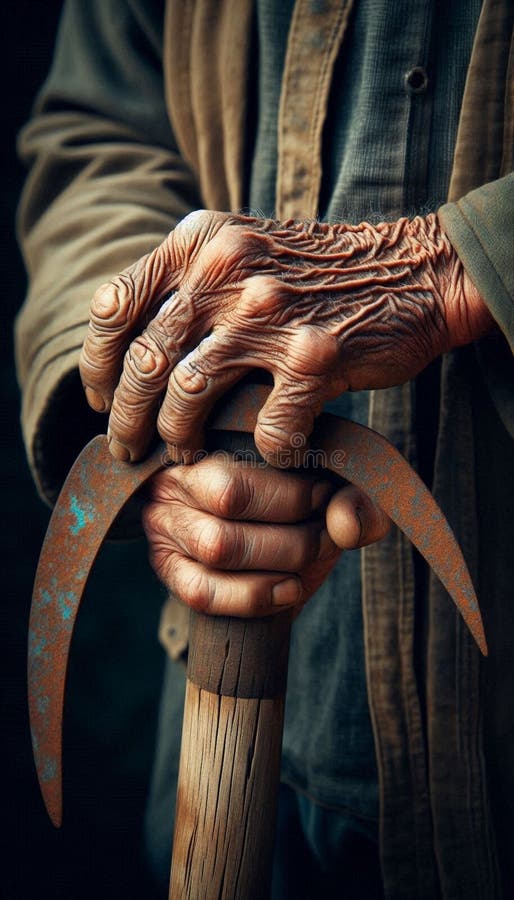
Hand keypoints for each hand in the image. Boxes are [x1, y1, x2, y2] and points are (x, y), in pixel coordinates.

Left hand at [79, 210, 491, 463]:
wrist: (413, 270)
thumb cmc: (318, 275)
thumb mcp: (242, 251)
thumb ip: (188, 285)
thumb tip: (130, 356)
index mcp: (200, 241)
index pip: (114, 306)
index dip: (97, 364)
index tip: (101, 398)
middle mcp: (225, 268)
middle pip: (144, 361)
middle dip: (125, 419)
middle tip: (127, 450)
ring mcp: (270, 311)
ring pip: (187, 394)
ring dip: (178, 439)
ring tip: (183, 456)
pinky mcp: (314, 356)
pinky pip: (266, 427)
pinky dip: (265, 449)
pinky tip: (273, 450)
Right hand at [142, 456, 389, 616]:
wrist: (274, 547)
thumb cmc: (297, 506)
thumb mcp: (331, 491)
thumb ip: (357, 497)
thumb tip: (346, 520)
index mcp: (213, 437)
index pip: (250, 456)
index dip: (296, 490)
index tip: (327, 497)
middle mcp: (178, 475)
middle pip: (230, 499)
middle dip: (293, 525)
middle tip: (323, 535)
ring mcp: (166, 523)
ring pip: (218, 546)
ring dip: (279, 560)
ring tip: (307, 559)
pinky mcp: (168, 568)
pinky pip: (201, 590)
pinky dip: (254, 596)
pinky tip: (288, 589)